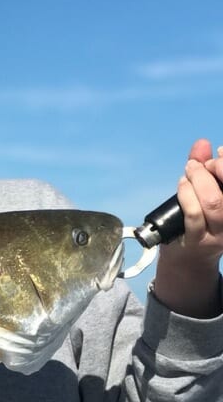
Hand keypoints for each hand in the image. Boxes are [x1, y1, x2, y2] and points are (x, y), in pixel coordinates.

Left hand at [152, 139, 222, 316]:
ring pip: (213, 203)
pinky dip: (186, 196)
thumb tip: (203, 143)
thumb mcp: (206, 192)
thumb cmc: (200, 219)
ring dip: (198, 181)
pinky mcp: (199, 241)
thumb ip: (206, 169)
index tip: (220, 152)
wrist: (189, 258)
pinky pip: (193, 216)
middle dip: (214, 170)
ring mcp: (219, 233)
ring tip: (188, 172)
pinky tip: (182, 185)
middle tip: (197, 164)